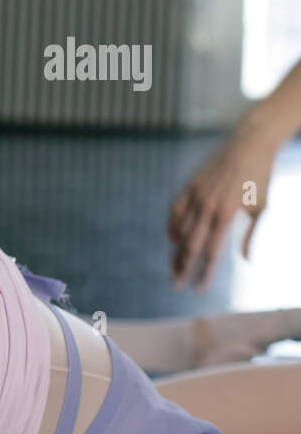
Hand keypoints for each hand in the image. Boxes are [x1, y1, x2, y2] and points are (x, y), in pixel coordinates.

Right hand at [167, 126, 280, 291]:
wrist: (249, 143)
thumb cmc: (260, 177)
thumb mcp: (261, 208)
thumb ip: (249, 235)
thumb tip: (244, 260)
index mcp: (226, 214)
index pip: (211, 252)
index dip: (204, 274)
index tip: (198, 290)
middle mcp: (207, 206)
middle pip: (190, 245)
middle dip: (182, 268)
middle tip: (176, 285)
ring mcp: (196, 195)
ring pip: (180, 230)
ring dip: (176, 252)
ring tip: (174, 268)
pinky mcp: (190, 185)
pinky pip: (176, 211)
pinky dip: (173, 227)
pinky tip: (173, 239)